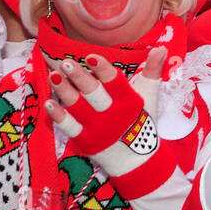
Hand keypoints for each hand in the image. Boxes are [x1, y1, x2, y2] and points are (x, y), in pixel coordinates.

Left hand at [44, 48, 176, 197]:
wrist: (137, 162)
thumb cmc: (141, 121)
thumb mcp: (149, 95)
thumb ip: (153, 70)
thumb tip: (161, 48)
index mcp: (129, 101)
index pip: (116, 83)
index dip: (103, 70)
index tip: (90, 57)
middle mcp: (114, 115)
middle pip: (95, 95)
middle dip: (80, 78)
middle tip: (66, 63)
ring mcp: (98, 130)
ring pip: (79, 108)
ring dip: (65, 91)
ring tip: (53, 75)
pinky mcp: (86, 141)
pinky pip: (69, 127)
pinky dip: (58, 116)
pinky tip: (48, 102)